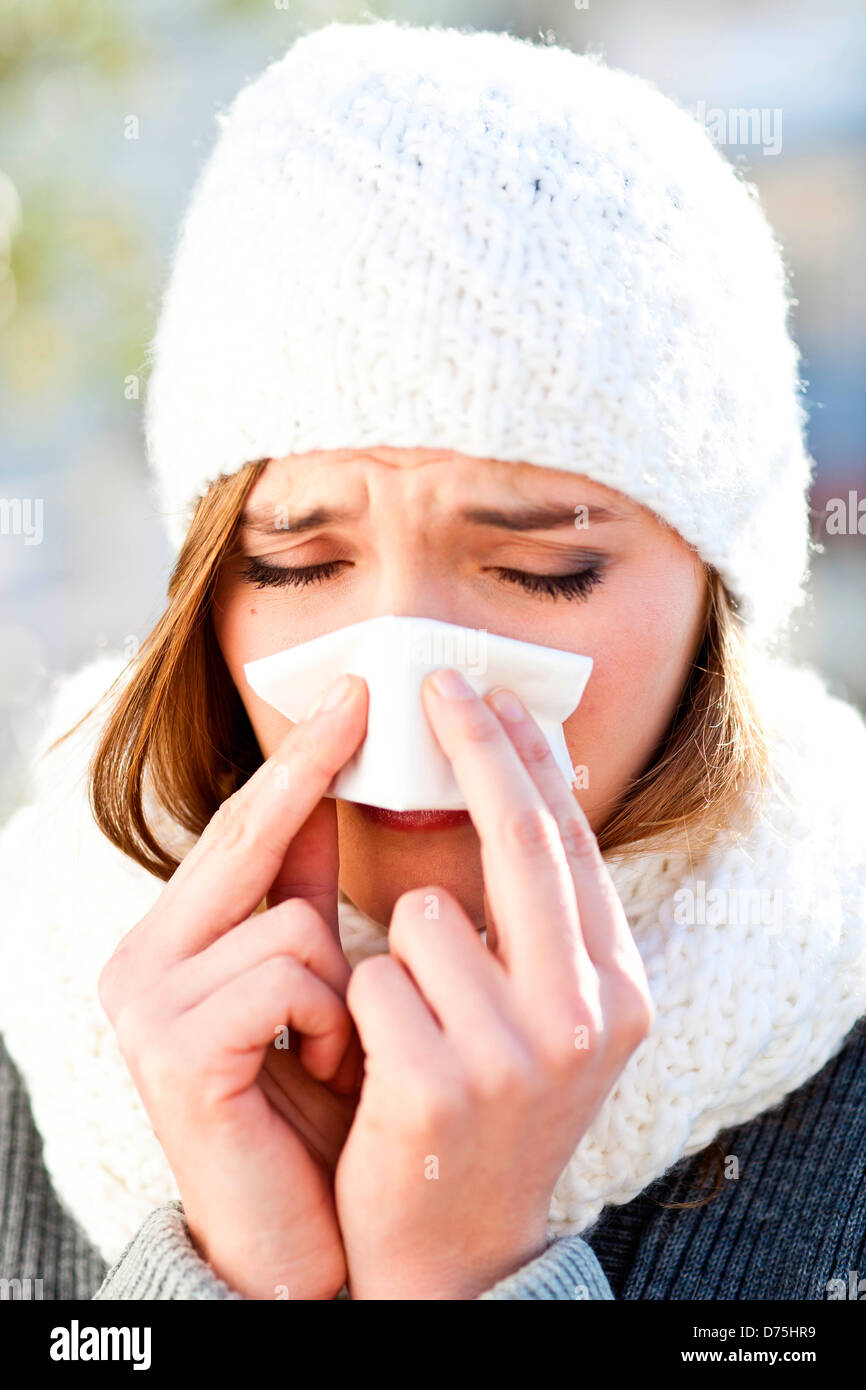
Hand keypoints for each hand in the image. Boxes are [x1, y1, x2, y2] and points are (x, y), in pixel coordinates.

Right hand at [98, 672, 367, 1299]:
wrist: (303, 1239)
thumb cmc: (319, 1103)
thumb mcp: (316, 983)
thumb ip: (308, 893)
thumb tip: (337, 792)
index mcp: (177, 940)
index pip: (244, 828)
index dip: (300, 758)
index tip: (351, 690)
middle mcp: (144, 959)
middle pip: (246, 839)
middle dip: (310, 771)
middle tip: (360, 691)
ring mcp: (149, 1005)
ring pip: (292, 921)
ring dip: (344, 981)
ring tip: (339, 1043)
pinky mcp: (174, 1052)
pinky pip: (291, 978)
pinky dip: (331, 1018)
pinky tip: (322, 1067)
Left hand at [334, 669, 653, 1299]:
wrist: (453, 1249)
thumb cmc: (487, 1106)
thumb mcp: (540, 1016)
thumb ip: (535, 920)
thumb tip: (520, 786)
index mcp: (617, 991)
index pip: (571, 847)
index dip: (531, 761)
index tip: (496, 696)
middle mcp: (586, 1018)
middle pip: (522, 842)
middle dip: (477, 746)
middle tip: (441, 681)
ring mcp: (519, 1057)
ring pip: (423, 916)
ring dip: (394, 952)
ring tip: (408, 1024)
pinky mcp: (440, 1088)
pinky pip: (370, 979)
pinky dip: (357, 1006)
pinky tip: (377, 1066)